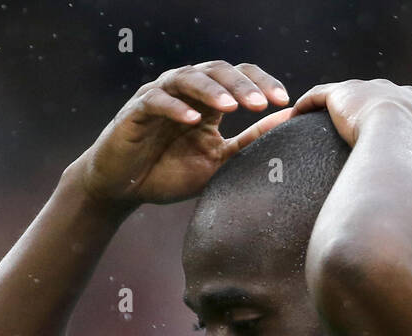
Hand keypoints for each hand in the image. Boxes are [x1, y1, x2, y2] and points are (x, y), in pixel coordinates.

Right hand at [74, 61, 292, 206]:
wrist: (123, 189)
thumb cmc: (168, 173)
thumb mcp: (218, 160)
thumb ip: (250, 141)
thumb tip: (288, 121)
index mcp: (207, 100)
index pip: (239, 77)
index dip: (262, 83)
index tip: (285, 102)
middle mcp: (185, 92)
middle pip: (217, 71)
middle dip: (242, 85)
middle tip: (263, 104)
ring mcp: (159, 97)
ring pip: (187, 78)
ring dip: (211, 90)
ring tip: (231, 106)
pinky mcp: (135, 112)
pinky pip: (157, 101)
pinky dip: (175, 108)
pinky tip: (192, 119)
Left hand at [290, 79, 411, 222]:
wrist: (396, 140)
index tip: (404, 155)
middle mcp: (405, 98)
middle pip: (393, 106)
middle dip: (382, 121)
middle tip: (366, 143)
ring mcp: (374, 91)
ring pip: (357, 97)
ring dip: (346, 110)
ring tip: (330, 130)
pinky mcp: (343, 92)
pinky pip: (321, 96)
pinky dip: (310, 104)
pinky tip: (297, 117)